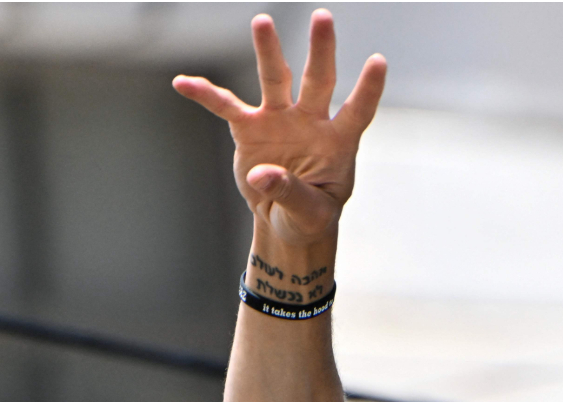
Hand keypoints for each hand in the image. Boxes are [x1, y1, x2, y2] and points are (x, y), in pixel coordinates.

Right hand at [173, 9, 385, 247]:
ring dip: (268, 51)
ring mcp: (280, 120)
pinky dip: (206, 95)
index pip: (358, 110)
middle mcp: (311, 122)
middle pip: (318, 80)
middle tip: (323, 16)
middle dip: (321, 49)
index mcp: (339, 142)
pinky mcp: (250, 129)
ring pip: (275, 79)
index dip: (369, 88)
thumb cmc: (311, 215)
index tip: (379, 61)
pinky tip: (184, 82)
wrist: (285, 220)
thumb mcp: (311, 213)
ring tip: (262, 21)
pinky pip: (226, 106)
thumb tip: (263, 174)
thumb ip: (293, 193)